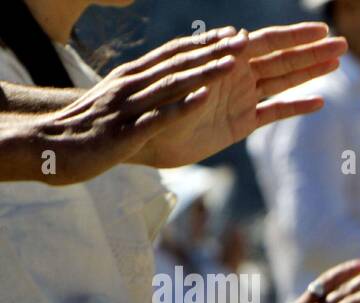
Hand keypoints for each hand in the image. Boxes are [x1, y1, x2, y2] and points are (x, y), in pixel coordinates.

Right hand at [20, 29, 246, 184]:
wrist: (51, 146)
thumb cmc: (88, 128)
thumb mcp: (117, 102)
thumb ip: (141, 91)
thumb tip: (167, 86)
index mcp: (130, 77)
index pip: (172, 54)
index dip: (203, 43)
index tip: (231, 35)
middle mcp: (131, 85)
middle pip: (178, 64)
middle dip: (212, 52)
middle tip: (243, 42)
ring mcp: (128, 107)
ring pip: (171, 85)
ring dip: (204, 74)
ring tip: (232, 64)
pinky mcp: (125, 132)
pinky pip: (157, 117)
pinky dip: (182, 107)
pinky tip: (203, 99)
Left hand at [137, 23, 346, 167]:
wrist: (137, 135)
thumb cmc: (153, 103)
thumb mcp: (181, 77)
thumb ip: (212, 58)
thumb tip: (238, 37)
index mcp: (224, 60)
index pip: (267, 43)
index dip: (295, 37)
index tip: (321, 30)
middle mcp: (236, 75)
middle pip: (283, 59)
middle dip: (313, 51)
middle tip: (344, 44)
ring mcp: (241, 98)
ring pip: (283, 81)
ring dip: (310, 72)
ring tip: (337, 63)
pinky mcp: (241, 123)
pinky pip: (274, 112)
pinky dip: (295, 106)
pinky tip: (319, 101)